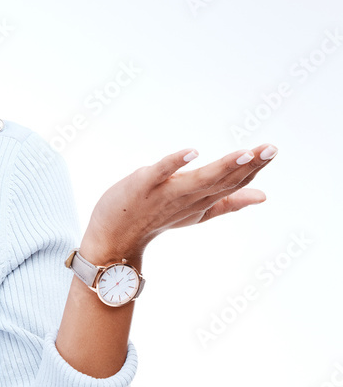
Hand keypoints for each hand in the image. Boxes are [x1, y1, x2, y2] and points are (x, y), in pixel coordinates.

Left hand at [84, 143, 277, 259]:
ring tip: (244, 152)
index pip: (232, 184)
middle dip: (248, 165)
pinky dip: (174, 163)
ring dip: (222, 166)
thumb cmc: (155, 218)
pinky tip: (191, 152)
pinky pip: (160, 173)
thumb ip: (228, 203)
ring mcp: (166, 193)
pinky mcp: (143, 185)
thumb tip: (262, 196)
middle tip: (271, 148)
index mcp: (201, 201)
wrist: (114, 238)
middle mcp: (187, 198)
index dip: (253, 169)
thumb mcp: (196, 211)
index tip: (272, 150)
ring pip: (199, 179)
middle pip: (222, 181)